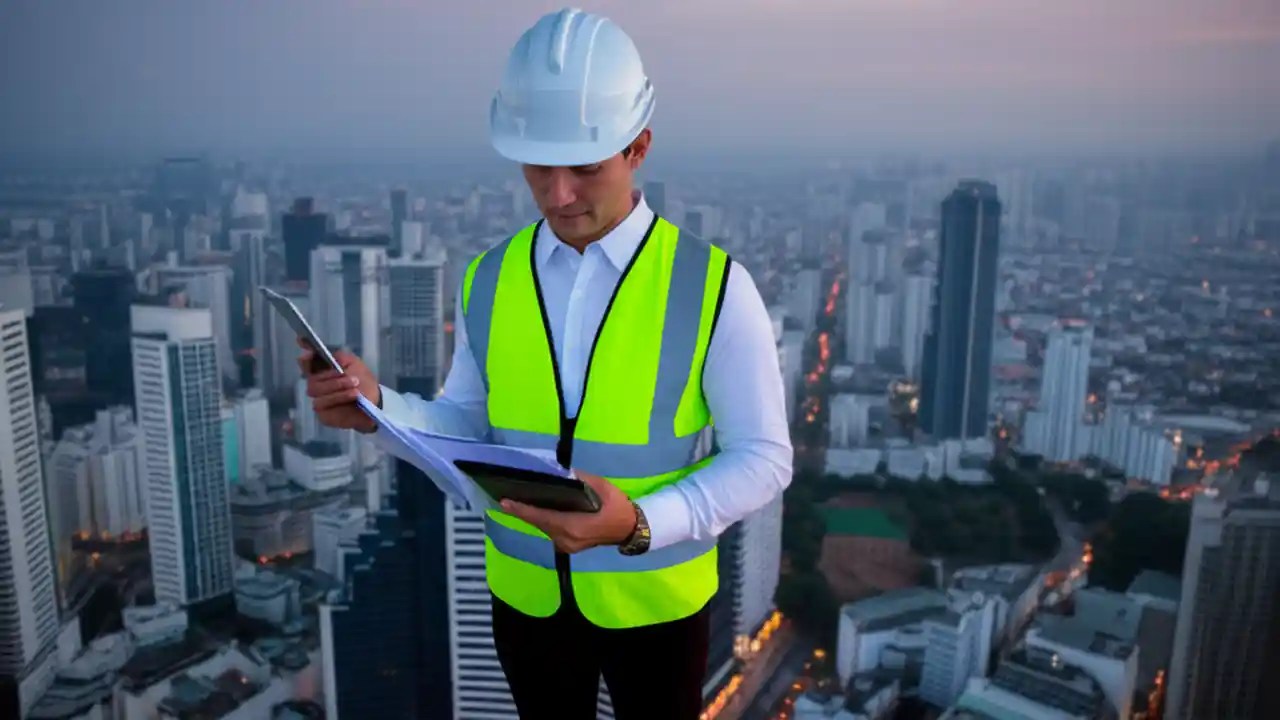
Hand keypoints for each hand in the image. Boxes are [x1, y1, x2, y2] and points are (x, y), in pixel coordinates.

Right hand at [297, 338, 379, 433]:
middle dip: (332, 377)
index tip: (306, 352)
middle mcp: (317, 386)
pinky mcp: (323, 414)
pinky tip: (352, 395)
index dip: (304, 359)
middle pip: (312, 379)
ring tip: (355, 388)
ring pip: (316, 391)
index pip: (306, 364)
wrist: (376, 403)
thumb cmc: (363, 382)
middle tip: (353, 378)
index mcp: (323, 372)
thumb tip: (313, 350)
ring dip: (337, 387)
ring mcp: (319, 400)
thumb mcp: (353, 364)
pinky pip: (322, 404)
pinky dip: (339, 398)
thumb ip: (336, 357)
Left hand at [500, 471, 637, 553]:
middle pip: (539, 523)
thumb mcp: (602, 487)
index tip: (505, 502)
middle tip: (507, 497)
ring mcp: (566, 545)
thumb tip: (562, 473)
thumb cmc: (617, 507)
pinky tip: (537, 509)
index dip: (522, 510)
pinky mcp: (567, 546)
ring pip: (544, 527)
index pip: (542, 517)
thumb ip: (581, 480)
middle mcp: (566, 539)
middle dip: (524, 511)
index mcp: (574, 526)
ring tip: (518, 501)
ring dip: (532, 515)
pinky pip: (550, 530)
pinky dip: (542, 520)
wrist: (630, 528)